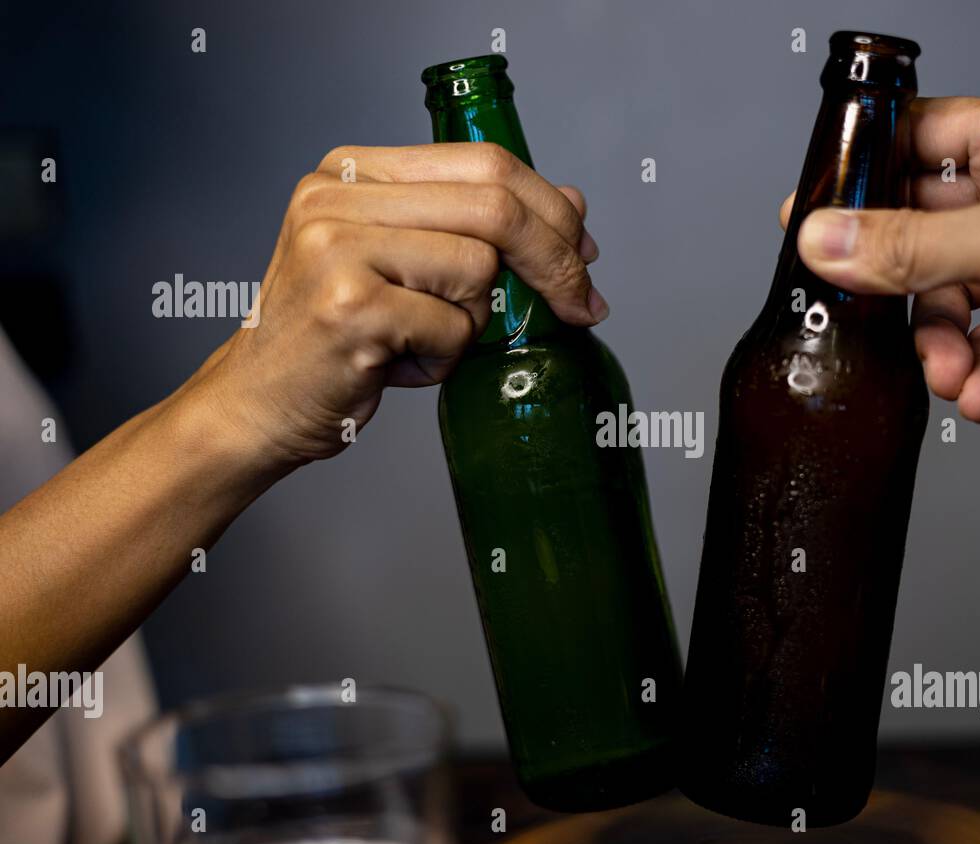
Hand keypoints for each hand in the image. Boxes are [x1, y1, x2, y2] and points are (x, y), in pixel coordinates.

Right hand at [183, 142, 602, 466]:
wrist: (255, 405)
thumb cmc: (336, 338)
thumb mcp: (400, 263)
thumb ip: (470, 225)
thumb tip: (572, 203)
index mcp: (350, 170)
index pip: (484, 163)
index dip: (551, 209)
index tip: (584, 253)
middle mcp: (335, 196)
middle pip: (494, 207)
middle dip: (555, 261)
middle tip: (581, 306)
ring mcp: (336, 248)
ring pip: (479, 270)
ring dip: (472, 323)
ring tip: (419, 341)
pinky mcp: (349, 307)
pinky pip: (453, 329)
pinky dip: (443, 360)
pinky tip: (395, 366)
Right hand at [782, 93, 979, 420]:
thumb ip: (913, 248)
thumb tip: (823, 240)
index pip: (907, 143)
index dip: (853, 181)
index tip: (806, 226)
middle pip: (920, 236)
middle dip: (896, 290)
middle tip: (871, 327)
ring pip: (953, 299)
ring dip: (940, 346)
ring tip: (952, 379)